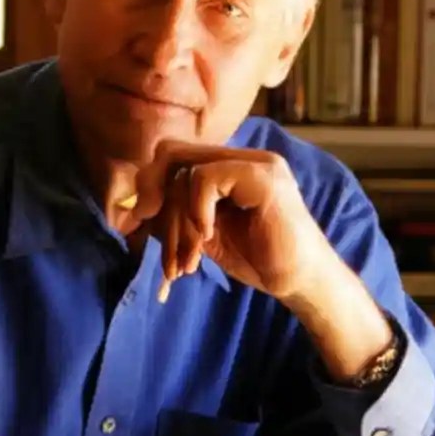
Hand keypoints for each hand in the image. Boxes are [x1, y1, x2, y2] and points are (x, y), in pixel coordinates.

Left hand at [130, 139, 393, 377]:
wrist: (300, 280)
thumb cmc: (258, 258)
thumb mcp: (203, 234)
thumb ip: (176, 213)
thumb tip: (134, 209)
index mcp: (229, 165)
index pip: (174, 155)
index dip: (151, 186)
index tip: (141, 224)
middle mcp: (242, 156)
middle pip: (172, 156)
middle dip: (159, 208)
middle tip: (167, 253)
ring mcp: (256, 162)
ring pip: (185, 172)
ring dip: (178, 225)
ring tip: (188, 261)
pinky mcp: (263, 175)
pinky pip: (204, 179)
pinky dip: (196, 213)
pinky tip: (207, 239)